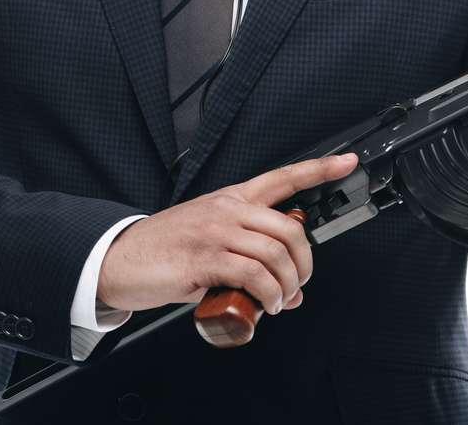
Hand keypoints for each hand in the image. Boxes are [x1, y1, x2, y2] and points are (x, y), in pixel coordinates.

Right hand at [95, 152, 358, 314]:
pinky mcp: (205, 259)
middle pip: (289, 228)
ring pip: (275, 253)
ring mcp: (216, 232)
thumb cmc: (166, 249)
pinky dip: (268, 295)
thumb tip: (286, 292)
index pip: (283, 176)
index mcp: (232, 197)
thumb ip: (248, 258)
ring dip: (287, 285)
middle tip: (297, 284)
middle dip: (304, 263)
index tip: (347, 162)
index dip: (319, 169)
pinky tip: (265, 305)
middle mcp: (228, 209)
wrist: (120, 259)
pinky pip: (254, 275)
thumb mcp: (210, 240)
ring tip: (278, 301)